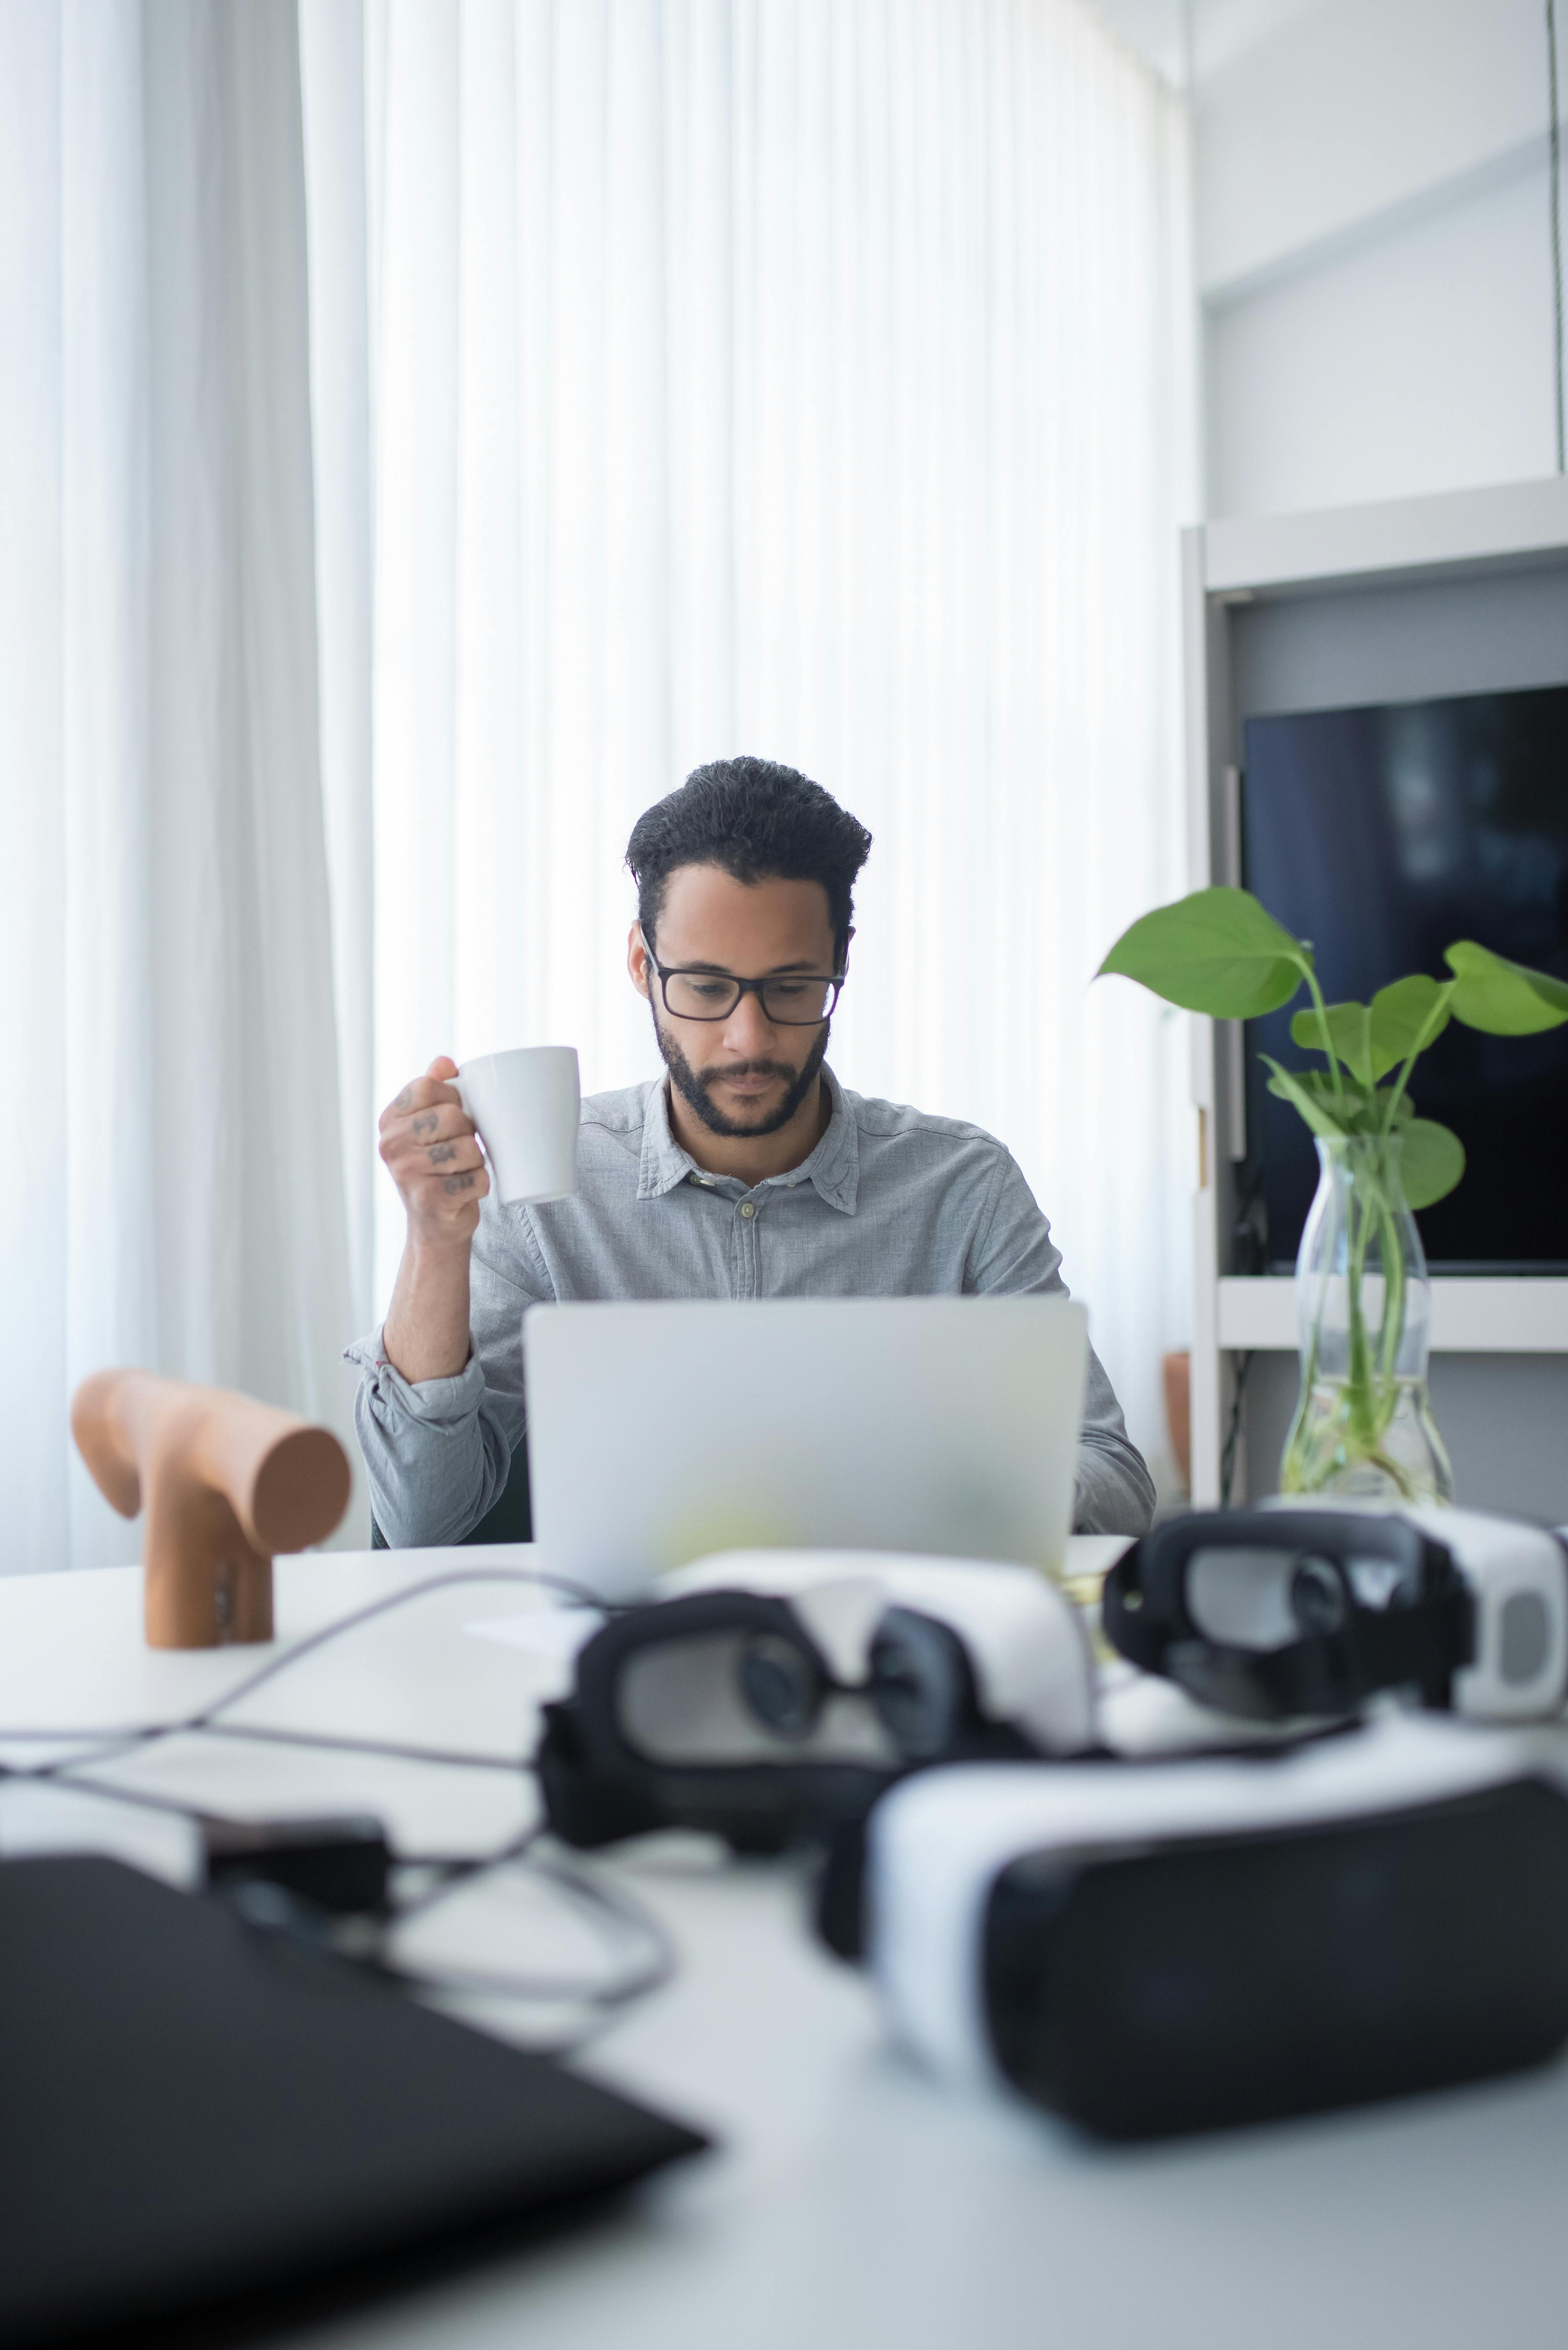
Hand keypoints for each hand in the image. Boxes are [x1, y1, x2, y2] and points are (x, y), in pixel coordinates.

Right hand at [378, 1056, 488, 1251]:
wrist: (435, 1226)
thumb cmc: (438, 1168)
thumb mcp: (429, 1126)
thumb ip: (434, 1089)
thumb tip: (444, 1061)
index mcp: (390, 1120)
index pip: (429, 1086)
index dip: (454, 1097)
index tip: (455, 1115)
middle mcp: (391, 1144)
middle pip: (452, 1115)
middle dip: (468, 1131)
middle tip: (460, 1149)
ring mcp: (407, 1172)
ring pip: (468, 1148)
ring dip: (476, 1160)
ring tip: (462, 1170)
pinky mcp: (429, 1199)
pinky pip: (476, 1178)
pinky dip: (481, 1184)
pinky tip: (466, 1190)